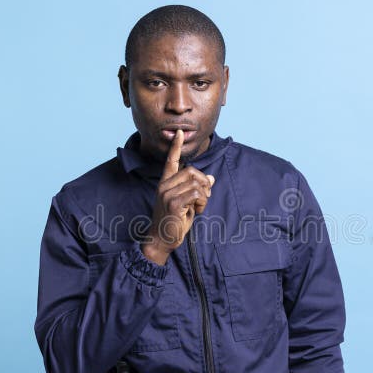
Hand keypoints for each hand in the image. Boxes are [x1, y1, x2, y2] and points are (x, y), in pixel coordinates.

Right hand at [142, 129, 214, 264]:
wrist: (161, 239)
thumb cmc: (174, 222)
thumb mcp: (187, 203)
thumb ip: (196, 189)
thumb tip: (211, 178)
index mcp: (166, 183)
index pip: (171, 161)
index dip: (176, 147)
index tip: (181, 133)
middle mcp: (164, 185)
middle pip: (191, 171)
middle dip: (203, 183)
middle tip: (203, 198)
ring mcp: (167, 193)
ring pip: (196, 183)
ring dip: (204, 195)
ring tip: (199, 206)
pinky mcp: (173, 203)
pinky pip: (196, 193)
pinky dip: (202, 202)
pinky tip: (197, 211)